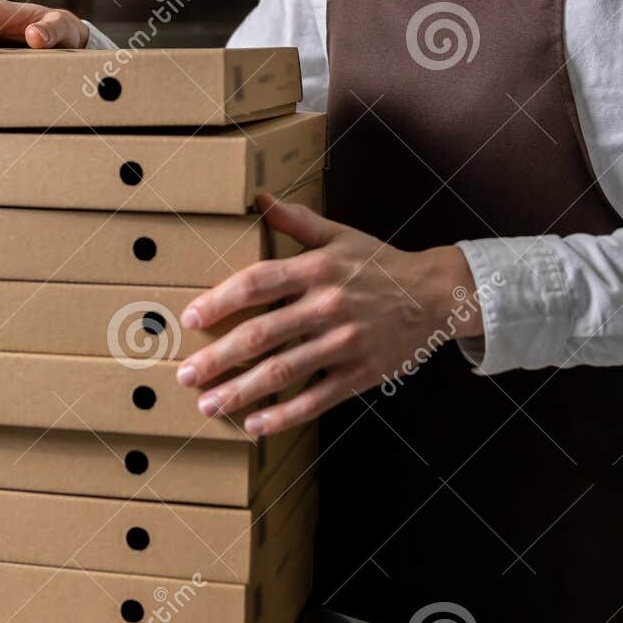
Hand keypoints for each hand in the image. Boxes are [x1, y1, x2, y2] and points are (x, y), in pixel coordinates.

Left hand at [176, 192, 479, 435]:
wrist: (436, 296)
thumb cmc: (380, 265)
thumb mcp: (341, 236)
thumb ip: (298, 221)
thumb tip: (259, 199)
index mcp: (318, 269)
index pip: (259, 283)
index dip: (222, 301)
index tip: (192, 319)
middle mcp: (328, 306)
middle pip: (262, 335)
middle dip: (219, 358)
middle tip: (186, 374)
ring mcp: (343, 344)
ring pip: (283, 371)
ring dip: (241, 391)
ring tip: (209, 404)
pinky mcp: (359, 374)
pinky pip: (316, 399)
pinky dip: (284, 414)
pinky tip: (255, 423)